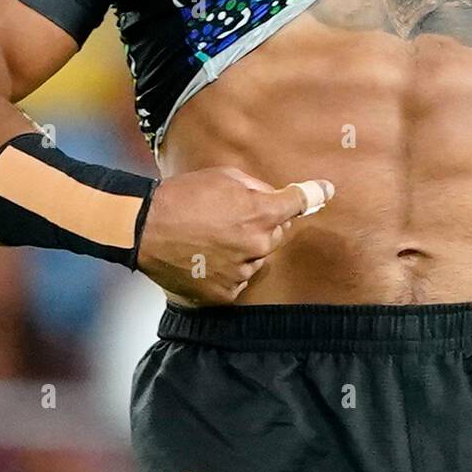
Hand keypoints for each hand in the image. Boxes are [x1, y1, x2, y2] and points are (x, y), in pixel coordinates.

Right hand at [136, 166, 334, 303]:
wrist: (144, 227)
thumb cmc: (183, 195)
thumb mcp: (223, 177)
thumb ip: (256, 188)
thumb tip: (274, 197)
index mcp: (260, 213)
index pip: (298, 203)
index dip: (313, 194)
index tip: (326, 191)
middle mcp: (256, 245)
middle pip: (276, 234)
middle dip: (262, 224)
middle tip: (230, 216)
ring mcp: (241, 271)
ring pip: (257, 258)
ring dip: (244, 249)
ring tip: (210, 237)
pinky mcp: (224, 294)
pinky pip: (239, 279)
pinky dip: (228, 270)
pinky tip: (205, 256)